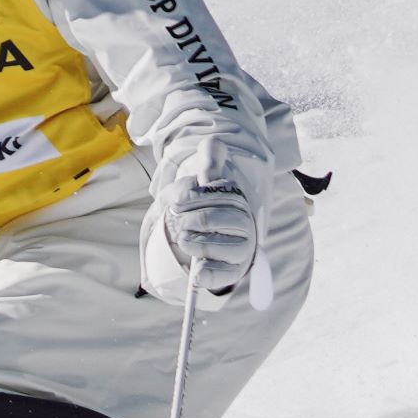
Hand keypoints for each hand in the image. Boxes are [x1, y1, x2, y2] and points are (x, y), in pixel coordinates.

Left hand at [141, 153, 256, 301]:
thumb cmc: (207, 214)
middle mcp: (244, 224)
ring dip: (190, 243)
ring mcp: (240, 250)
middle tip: (179, 223)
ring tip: (185, 240)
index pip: (211, 192)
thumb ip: (210, 163)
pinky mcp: (231, 274)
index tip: (172, 202)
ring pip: (209, 245)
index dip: (187, 196)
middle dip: (187, 221)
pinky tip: (195, 270)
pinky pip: (214, 274)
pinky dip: (202, 273)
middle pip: (208, 218)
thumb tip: (214, 143)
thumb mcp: (205, 186)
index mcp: (237, 200)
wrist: (214, 250)